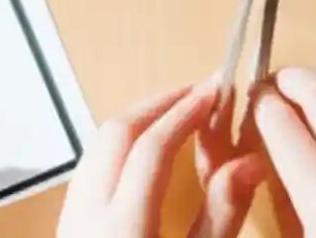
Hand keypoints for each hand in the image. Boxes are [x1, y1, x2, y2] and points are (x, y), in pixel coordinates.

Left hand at [58, 78, 265, 237]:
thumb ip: (222, 215)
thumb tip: (247, 161)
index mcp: (123, 227)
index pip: (152, 146)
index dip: (187, 111)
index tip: (217, 91)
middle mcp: (88, 216)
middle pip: (115, 133)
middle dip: (159, 103)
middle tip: (199, 93)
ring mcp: (71, 221)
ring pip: (96, 147)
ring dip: (136, 122)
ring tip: (178, 116)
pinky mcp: (67, 229)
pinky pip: (90, 169)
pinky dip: (120, 147)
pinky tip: (148, 154)